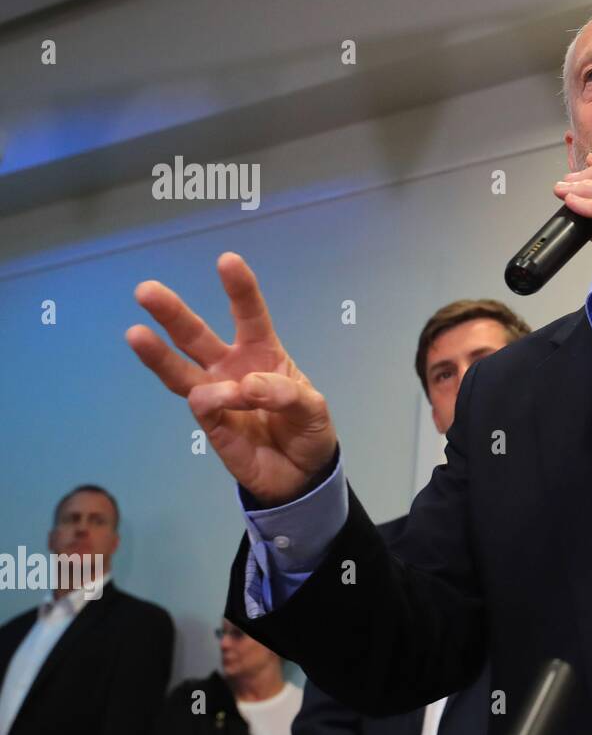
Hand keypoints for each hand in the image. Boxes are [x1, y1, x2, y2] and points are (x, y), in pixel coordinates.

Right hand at [125, 252, 336, 506]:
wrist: (303, 474)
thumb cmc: (307, 429)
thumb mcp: (312, 407)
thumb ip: (285, 392)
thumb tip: (245, 385)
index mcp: (262, 353)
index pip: (249, 315)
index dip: (239, 289)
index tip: (227, 260)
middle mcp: (232, 368)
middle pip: (196, 336)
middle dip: (172, 312)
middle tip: (145, 290)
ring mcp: (217, 396)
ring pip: (180, 370)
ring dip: (158, 353)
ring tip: (135, 333)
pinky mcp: (211, 425)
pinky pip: (202, 405)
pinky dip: (212, 398)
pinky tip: (222, 399)